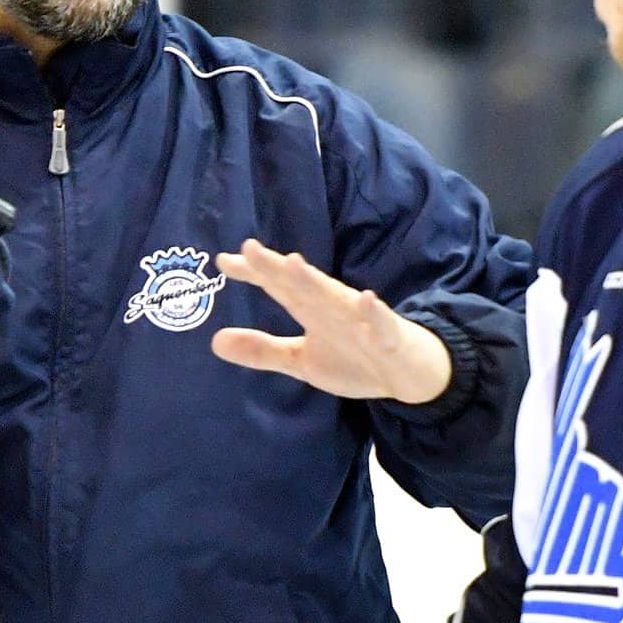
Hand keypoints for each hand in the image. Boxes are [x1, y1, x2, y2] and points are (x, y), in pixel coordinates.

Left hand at [211, 239, 450, 404]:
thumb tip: (214, 341)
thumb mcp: (301, 360)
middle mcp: (331, 306)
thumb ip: (262, 350)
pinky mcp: (390, 337)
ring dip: (315, 281)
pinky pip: (382, 324)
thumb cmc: (354, 358)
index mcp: (310, 309)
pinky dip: (374, 312)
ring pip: (336, 297)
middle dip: (275, 267)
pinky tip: (366, 299)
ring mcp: (361, 320)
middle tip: (249, 249)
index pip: (277, 286)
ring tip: (293, 264)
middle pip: (300, 284)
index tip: (222, 261)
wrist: (408, 373)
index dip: (252, 273)